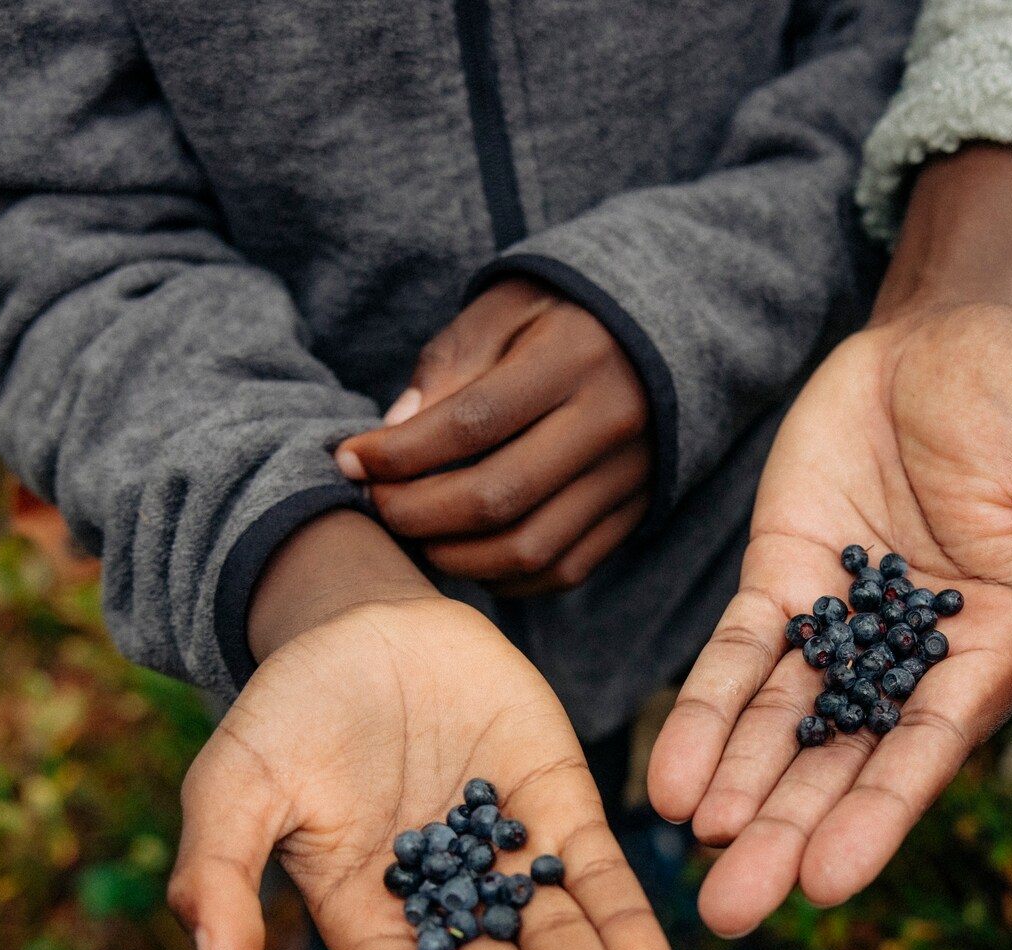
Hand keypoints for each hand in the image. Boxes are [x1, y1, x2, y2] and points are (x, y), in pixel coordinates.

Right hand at [168, 536, 676, 949]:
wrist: (363, 622)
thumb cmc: (286, 710)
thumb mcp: (233, 783)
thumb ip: (218, 874)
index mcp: (366, 917)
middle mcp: (445, 906)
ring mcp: (507, 860)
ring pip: (558, 941)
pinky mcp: (559, 808)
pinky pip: (597, 874)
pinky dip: (626, 922)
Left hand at [336, 279, 652, 595]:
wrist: (661, 333)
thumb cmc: (559, 316)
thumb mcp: (502, 309)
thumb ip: (448, 365)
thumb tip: (391, 434)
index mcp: (574, 357)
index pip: (472, 423)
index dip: (399, 453)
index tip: (350, 460)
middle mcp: (611, 422)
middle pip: (497, 497)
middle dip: (416, 513)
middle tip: (378, 504)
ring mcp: (629, 475)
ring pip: (529, 548)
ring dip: (455, 557)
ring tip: (416, 534)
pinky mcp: (636, 511)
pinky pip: (563, 569)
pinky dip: (504, 576)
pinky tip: (467, 552)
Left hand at [646, 303, 1011, 935]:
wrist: (944, 331)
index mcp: (996, 653)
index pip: (930, 748)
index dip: (879, 814)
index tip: (827, 882)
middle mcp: (915, 663)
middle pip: (843, 761)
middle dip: (787, 833)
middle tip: (728, 910)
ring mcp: (843, 629)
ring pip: (782, 725)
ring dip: (738, 791)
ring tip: (692, 854)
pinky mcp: (781, 587)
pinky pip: (738, 660)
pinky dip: (706, 715)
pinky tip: (671, 776)